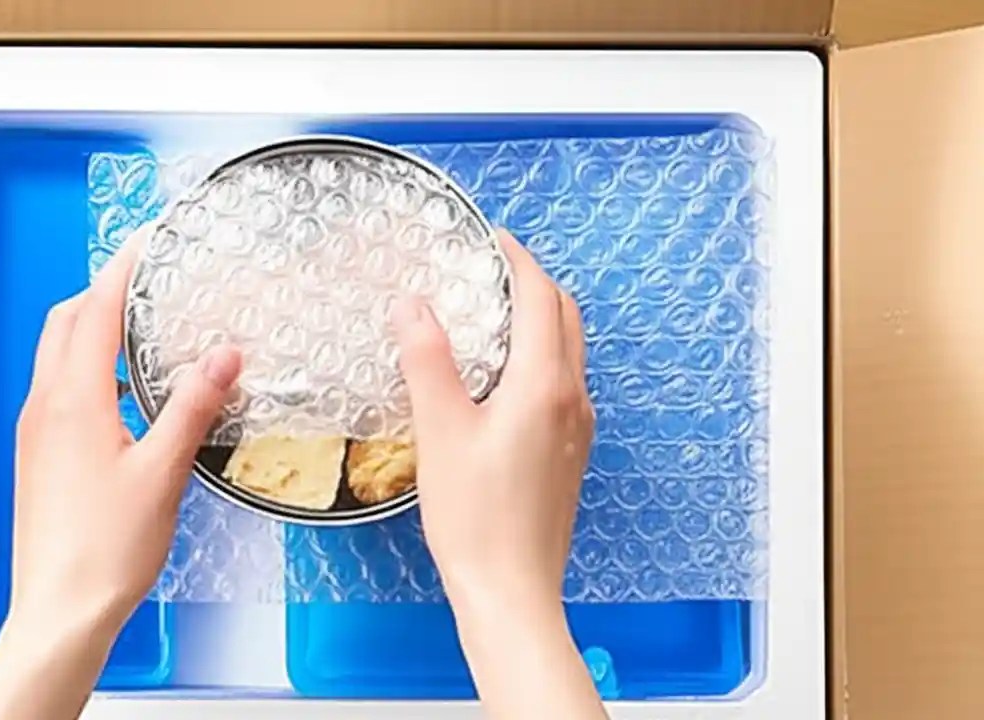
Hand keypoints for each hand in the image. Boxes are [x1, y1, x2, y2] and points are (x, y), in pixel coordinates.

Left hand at [11, 231, 240, 630]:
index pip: (94, 312)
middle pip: (65, 325)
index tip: (146, 242)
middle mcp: (44, 408)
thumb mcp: (163, 471)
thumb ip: (193, 406)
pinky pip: (60, 391)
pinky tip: (125, 395)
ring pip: (58, 358)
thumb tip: (222, 355)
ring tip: (140, 328)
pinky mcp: (39, 458)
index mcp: (73, 400)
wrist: (59, 610)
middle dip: (101, 293)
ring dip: (93, 330)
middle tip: (144, 278)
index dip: (121, 271)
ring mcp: (36, 434)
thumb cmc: (105, 549)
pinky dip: (89, 369)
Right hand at [392, 228, 603, 719]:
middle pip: (564, 317)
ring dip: (537, 319)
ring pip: (567, 350)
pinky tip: (497, 375)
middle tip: (488, 269)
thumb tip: (413, 304)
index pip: (540, 298)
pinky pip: (561, 382)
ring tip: (489, 313)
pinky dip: (537, 355)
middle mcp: (571, 399)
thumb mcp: (439, 432)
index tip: (491, 238)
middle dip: (532, 283)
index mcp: (544, 385)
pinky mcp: (569, 452)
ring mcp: (576, 427)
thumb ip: (427, 361)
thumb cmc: (474, 519)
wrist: (511, 592)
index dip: (517, 260)